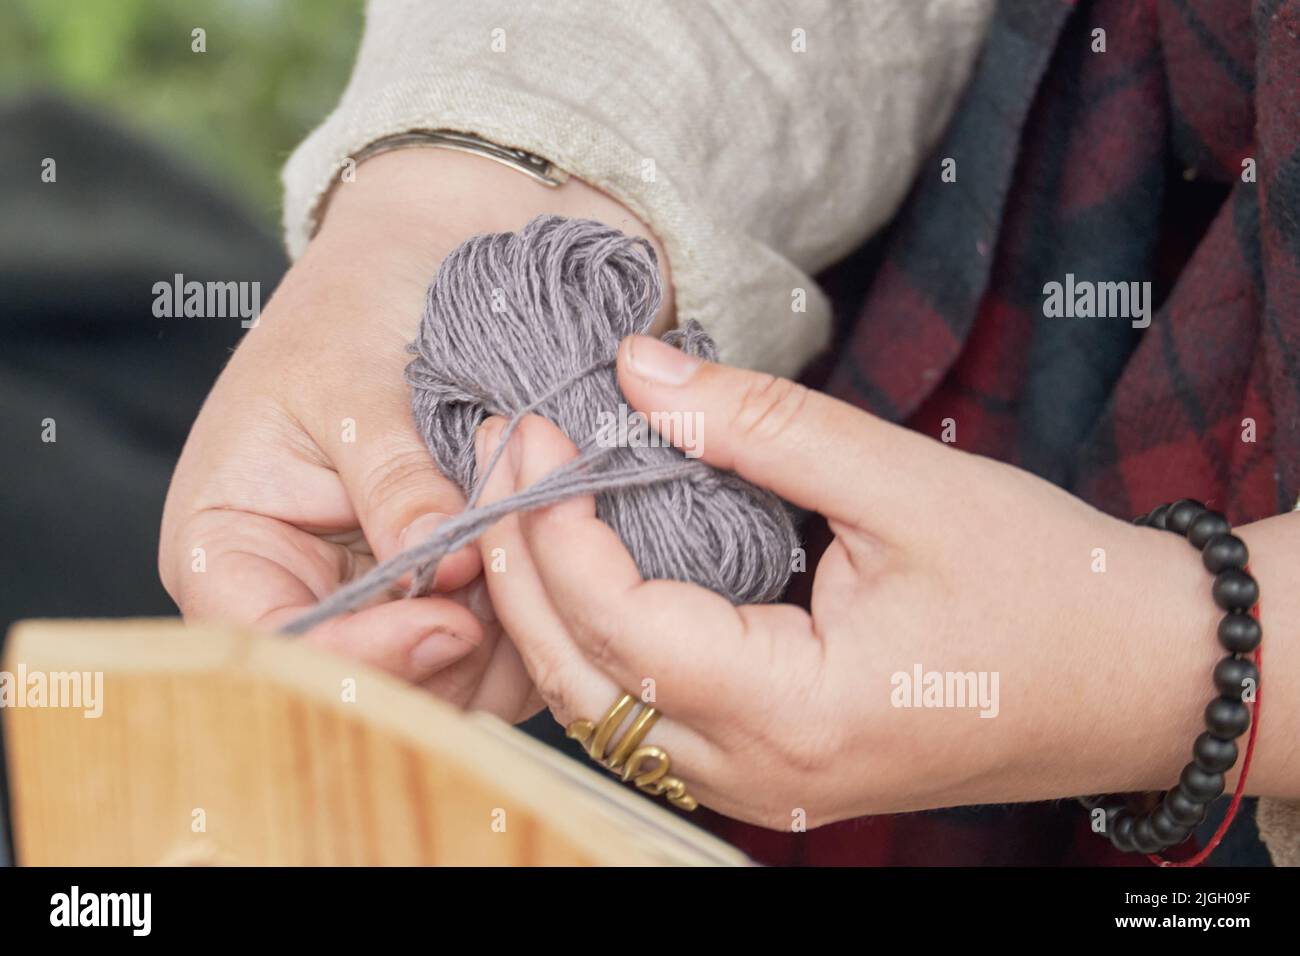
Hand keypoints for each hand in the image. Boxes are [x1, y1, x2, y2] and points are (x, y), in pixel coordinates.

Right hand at [159, 149, 670, 720]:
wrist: (428, 266)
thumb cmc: (356, 308)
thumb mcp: (355, 386)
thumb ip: (395, 486)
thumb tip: (441, 573)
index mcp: (226, 552)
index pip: (278, 650)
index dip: (361, 658)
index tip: (449, 625)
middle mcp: (299, 596)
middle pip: (367, 682)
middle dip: (449, 650)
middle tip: (518, 586)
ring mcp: (379, 605)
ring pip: (442, 678)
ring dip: (503, 634)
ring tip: (543, 552)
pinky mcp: (448, 599)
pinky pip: (494, 649)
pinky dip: (532, 616)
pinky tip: (559, 557)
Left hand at [471, 334, 1267, 827]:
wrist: (1141, 678)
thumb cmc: (1049, 587)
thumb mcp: (906, 485)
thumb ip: (762, 427)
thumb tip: (638, 368)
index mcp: (798, 712)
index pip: (620, 625)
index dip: (557, 527)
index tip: (535, 431)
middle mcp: (763, 773)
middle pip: (585, 682)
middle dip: (525, 566)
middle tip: (507, 452)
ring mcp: (765, 786)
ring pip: (604, 712)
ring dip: (550, 608)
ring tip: (529, 500)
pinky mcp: (775, 770)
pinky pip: (649, 720)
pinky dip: (600, 644)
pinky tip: (587, 569)